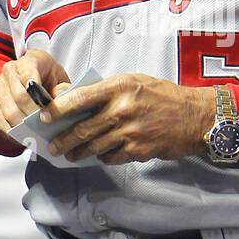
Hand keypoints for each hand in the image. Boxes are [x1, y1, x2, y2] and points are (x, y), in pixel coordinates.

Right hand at [0, 48, 69, 139]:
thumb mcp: (61, 80)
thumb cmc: (50, 81)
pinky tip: (26, 136)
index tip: (46, 105)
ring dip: (25, 125)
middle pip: (20, 96)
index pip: (29, 73)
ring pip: (10, 112)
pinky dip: (15, 132)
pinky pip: (1, 123)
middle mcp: (9, 70)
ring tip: (38, 133)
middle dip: (35, 113)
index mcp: (30, 59)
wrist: (30, 85)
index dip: (37, 91)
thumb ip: (63, 88)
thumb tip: (57, 100)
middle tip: (46, 124)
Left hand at [39, 73, 215, 165]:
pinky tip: (100, 155)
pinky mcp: (137, 150)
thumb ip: (106, 90)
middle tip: (53, 146)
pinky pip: (111, 157)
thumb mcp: (134, 81)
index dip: (57, 109)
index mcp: (119, 87)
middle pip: (83, 128)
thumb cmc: (163, 96)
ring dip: (78, 153)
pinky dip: (103, 157)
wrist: (194, 116)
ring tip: (70, 155)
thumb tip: (74, 98)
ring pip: (94, 146)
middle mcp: (122, 109)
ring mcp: (130, 132)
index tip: (44, 117)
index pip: (79, 98)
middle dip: (63, 140)